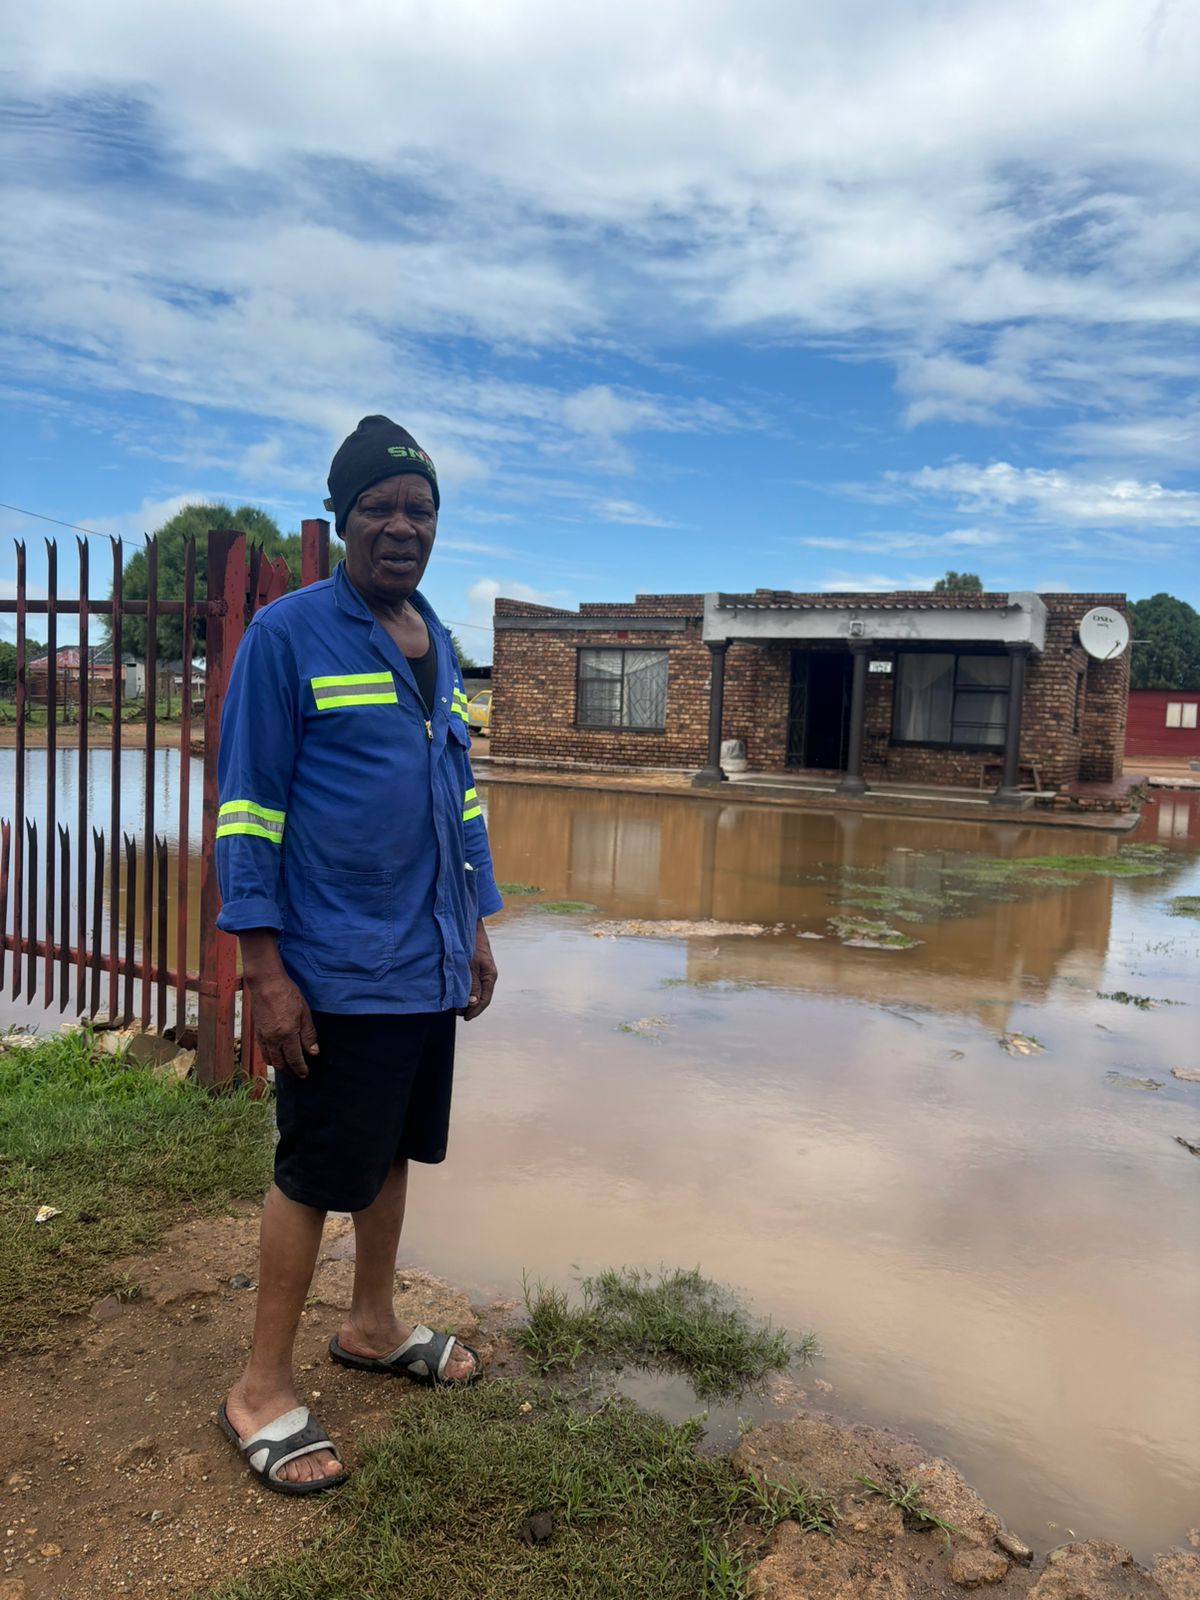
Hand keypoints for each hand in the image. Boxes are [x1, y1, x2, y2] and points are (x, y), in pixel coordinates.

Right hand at [239, 930, 318, 1077]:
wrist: (266, 983)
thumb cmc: (288, 994)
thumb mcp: (304, 1013)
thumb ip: (309, 1034)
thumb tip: (313, 1052)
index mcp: (287, 1034)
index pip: (294, 1059)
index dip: (300, 1069)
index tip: (305, 1074)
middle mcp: (273, 1039)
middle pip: (281, 1064)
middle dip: (290, 1072)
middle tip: (298, 1075)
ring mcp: (263, 1037)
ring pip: (270, 1060)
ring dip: (279, 1067)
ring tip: (288, 1068)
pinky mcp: (257, 1032)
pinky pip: (263, 1052)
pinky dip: (270, 1059)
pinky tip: (276, 1057)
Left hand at [462, 919, 496, 1020]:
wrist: (469, 923)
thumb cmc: (471, 942)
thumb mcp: (470, 964)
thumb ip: (472, 984)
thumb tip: (473, 1004)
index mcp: (490, 975)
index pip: (485, 1000)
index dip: (475, 1011)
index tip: (465, 1018)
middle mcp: (487, 975)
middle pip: (480, 997)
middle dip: (469, 1007)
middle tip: (456, 1013)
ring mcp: (481, 971)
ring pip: (475, 990)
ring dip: (466, 999)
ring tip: (454, 1005)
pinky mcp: (474, 966)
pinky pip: (471, 983)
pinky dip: (464, 989)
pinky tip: (455, 991)